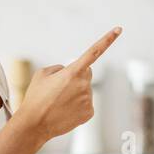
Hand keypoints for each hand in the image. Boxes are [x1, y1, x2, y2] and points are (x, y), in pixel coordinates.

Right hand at [16, 26, 120, 141]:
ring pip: (85, 89)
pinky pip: (86, 103)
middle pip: (86, 73)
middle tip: (59, 88)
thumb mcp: (42, 74)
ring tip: (59, 102)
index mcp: (73, 71)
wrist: (34, 124)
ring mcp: (88, 99)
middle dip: (77, 76)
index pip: (94, 51)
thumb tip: (70, 71)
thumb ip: (60, 68)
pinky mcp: (89, 112)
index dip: (107, 39)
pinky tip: (65, 111)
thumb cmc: (36, 97)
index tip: (119, 29)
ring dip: (75, 92)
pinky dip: (77, 105)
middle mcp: (84, 84)